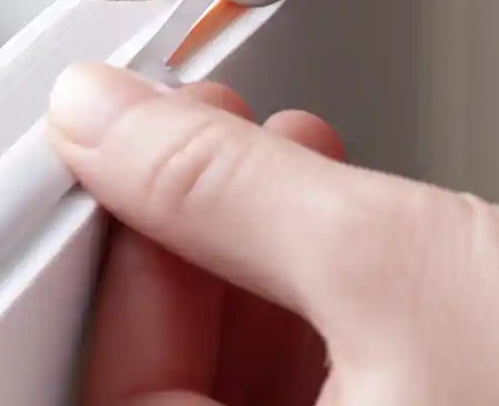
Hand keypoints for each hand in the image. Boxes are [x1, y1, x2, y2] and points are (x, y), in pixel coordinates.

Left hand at [46, 63, 498, 404]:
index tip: (128, 146)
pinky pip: (318, 386)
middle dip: (191, 235)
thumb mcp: (395, 269)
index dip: (118, 253)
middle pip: (174, 375)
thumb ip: (224, 190)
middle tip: (203, 133)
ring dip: (253, 249)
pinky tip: (338, 218)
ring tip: (283, 155)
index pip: (118, 387)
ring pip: (244, 374)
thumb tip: (103, 120)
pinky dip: (316, 296)